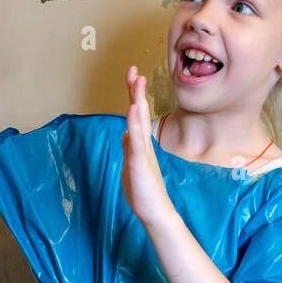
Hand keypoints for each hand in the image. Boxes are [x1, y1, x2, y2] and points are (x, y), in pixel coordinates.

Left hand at [121, 66, 173, 227]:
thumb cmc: (144, 192)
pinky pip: (136, 140)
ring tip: (137, 80)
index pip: (135, 116)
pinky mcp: (140, 162)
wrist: (155, 213)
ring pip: (139, 122)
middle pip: (139, 112)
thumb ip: (129, 149)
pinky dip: (135, 123)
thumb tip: (126, 133)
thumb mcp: (131, 166)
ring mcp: (142, 152)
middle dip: (135, 91)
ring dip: (137, 100)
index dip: (133, 96)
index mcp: (140, 145)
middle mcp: (143, 144)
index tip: (133, 77)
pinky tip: (134, 109)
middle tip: (134, 70)